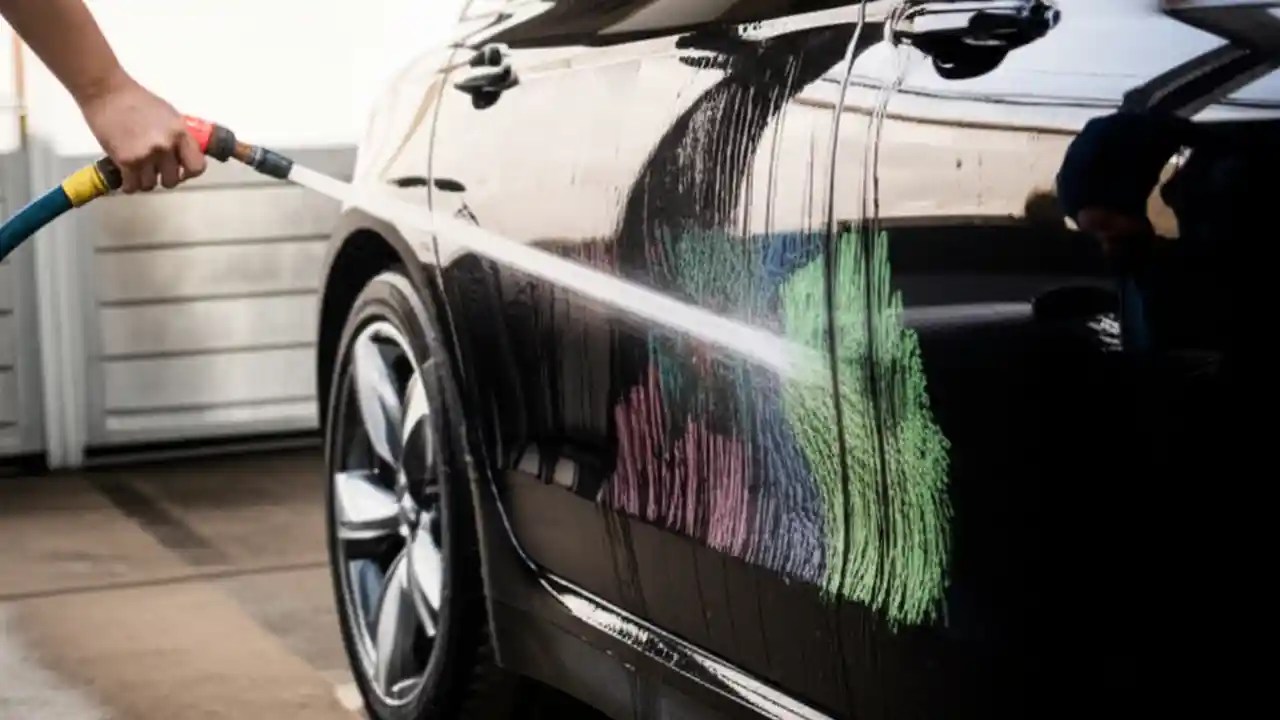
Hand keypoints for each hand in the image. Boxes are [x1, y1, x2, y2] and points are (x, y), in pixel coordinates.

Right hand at [78, 76, 205, 192]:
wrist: (106, 91)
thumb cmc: (136, 100)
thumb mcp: (169, 115)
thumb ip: (178, 136)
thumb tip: (184, 155)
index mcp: (180, 133)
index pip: (196, 166)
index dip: (189, 172)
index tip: (181, 171)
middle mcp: (165, 146)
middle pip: (172, 180)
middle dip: (163, 177)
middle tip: (154, 169)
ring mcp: (146, 154)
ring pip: (150, 185)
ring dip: (144, 180)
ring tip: (138, 170)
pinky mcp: (125, 160)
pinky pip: (132, 186)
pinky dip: (129, 185)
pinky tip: (127, 177)